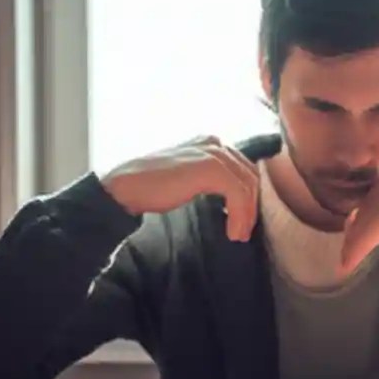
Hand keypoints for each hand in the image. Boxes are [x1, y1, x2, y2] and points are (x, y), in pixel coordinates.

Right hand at [101, 135, 260, 241]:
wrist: (126, 188)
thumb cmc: (152, 189)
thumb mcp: (188, 180)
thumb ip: (210, 181)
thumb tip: (234, 201)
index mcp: (211, 144)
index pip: (244, 170)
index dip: (248, 198)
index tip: (240, 223)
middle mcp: (215, 143)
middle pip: (250, 176)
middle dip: (251, 207)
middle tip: (241, 233)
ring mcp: (213, 153)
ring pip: (247, 185)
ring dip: (246, 214)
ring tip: (236, 235)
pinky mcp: (210, 167)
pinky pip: (238, 192)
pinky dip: (240, 214)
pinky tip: (231, 231)